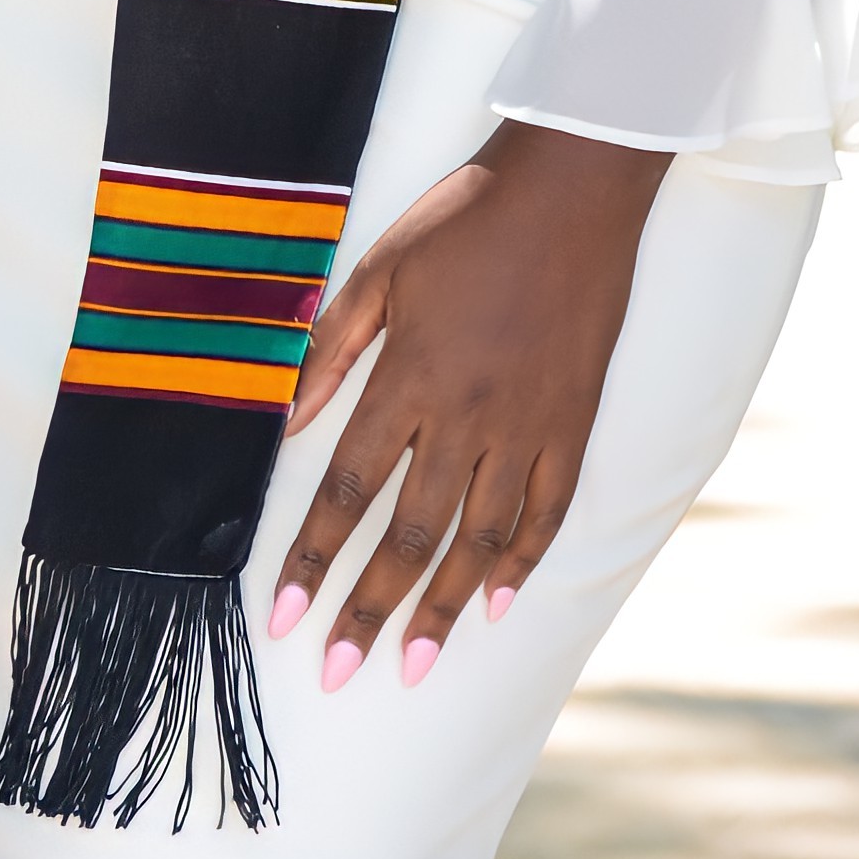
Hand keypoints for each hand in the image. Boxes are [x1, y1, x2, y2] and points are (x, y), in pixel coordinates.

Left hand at [268, 120, 669, 690]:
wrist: (573, 187)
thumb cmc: (466, 218)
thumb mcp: (380, 269)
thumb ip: (330, 350)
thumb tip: (283, 421)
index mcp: (410, 377)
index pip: (348, 490)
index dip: (312, 558)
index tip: (284, 617)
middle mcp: (468, 416)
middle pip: (409, 535)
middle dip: (368, 610)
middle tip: (337, 671)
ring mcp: (529, 424)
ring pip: (480, 539)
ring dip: (443, 608)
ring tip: (413, 664)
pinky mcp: (575, 420)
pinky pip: (549, 509)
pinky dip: (524, 562)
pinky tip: (499, 604)